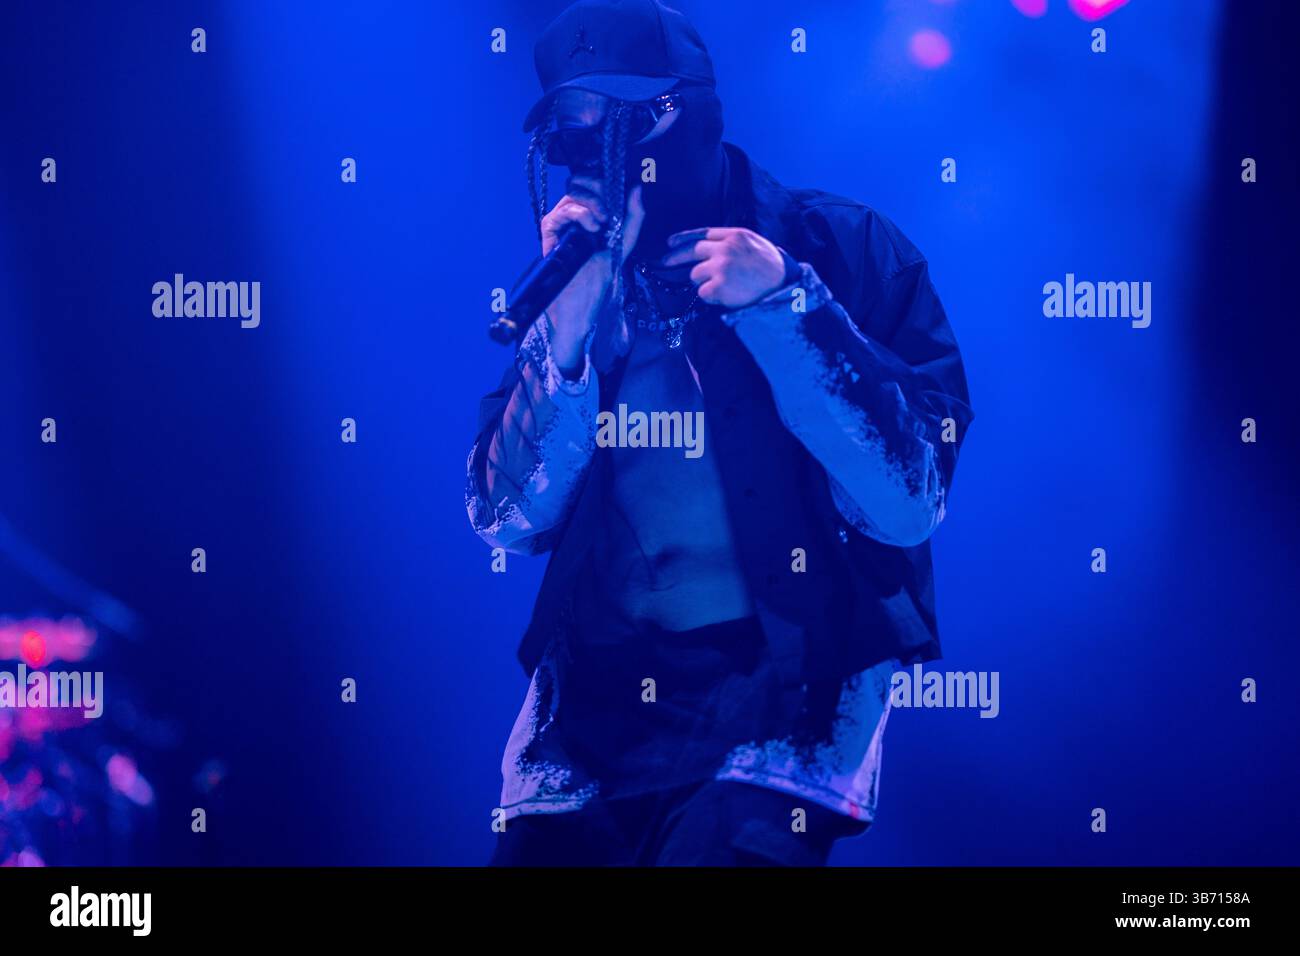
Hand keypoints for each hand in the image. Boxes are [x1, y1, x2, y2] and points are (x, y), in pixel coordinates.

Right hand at [541, 179, 643, 371]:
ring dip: (591, 202)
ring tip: (601, 222)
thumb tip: (637, 188)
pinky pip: (560, 212)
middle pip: (581, 181)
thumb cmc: (598, 281)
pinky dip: (578, 214)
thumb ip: (633, 219)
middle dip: (598, 186)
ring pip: (572, 192)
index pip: (595, 183)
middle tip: (609, 208)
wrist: (580, 306)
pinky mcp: (550, 233)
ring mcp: (562, 224)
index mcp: (593, 215)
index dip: (605, 180)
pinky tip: (590, 227)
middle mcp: (576, 216)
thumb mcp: (623, 246)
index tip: (619, 190)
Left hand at [661, 227, 786, 308]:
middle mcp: (725, 249)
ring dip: (704, 282)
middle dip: (674, 257)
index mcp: (735, 236)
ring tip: (724, 287)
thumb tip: (708, 248)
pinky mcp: (719, 287)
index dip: (684, 238)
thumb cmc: (771, 268)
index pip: (702, 233)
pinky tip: (725, 296)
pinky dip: (711, 297)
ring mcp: (721, 267)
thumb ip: (732, 243)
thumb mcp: (754, 244)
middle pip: (692, 251)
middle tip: (664, 262)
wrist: (784, 286)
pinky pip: (703, 293)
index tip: (670, 242)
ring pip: (695, 275)